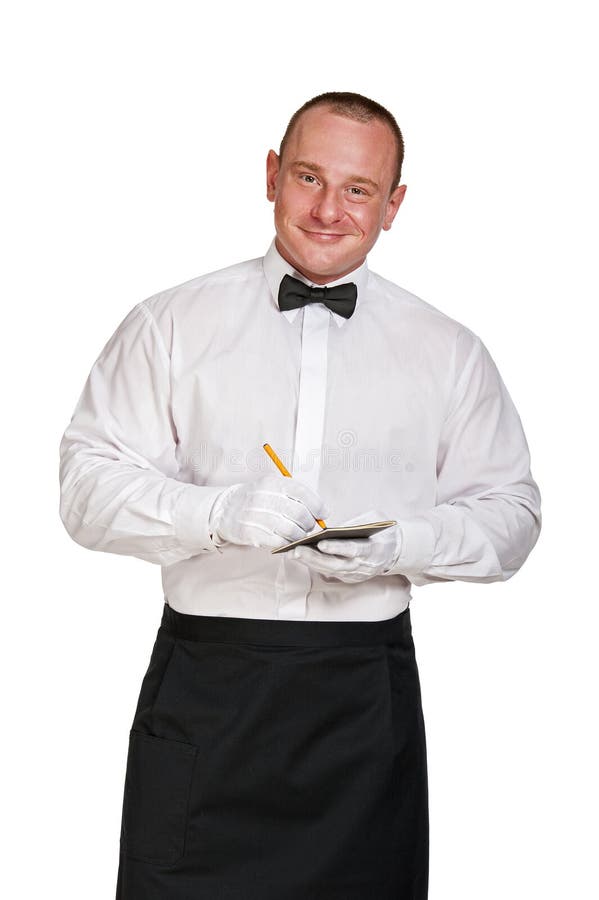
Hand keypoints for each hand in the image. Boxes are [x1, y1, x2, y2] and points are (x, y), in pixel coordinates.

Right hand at [209, 474, 328, 549]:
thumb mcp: (272, 487)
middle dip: (309, 524)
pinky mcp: (250, 532)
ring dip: (299, 536)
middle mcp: (264, 496)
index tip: (323, 514)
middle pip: (300, 514)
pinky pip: (278, 541)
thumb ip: (295, 495)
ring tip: (298, 535)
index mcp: (272, 482)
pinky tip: (287, 541)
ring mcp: (256, 515)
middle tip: (309, 528)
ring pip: (291, 530)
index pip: (303, 494)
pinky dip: (287, 543)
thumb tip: (322, 511)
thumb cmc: (256, 499)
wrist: (224, 509)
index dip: (317, 506)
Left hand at [291, 521, 401, 582]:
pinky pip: (330, 573)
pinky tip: (302, 557)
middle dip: (315, 558)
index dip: (336, 548)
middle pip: (336, 564)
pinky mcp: (350, 578)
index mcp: (373, 549)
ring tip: (293, 552)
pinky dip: (315, 565)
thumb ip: (355, 524)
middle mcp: (364, 566)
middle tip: (296, 550)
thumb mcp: (374, 520)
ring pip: (330, 571)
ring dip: (310, 563)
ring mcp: (357, 574)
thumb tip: (331, 528)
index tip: (320, 542)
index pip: (353, 550)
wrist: (397, 550)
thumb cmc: (383, 531)